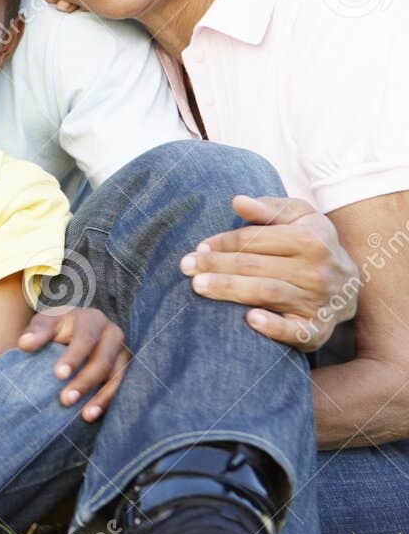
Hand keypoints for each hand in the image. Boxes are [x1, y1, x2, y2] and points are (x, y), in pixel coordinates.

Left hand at [18, 306, 128, 421]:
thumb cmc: (57, 328)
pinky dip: (108, 403)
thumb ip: (36, 332)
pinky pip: (121, 388)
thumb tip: (24, 344)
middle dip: (85, 382)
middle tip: (65, 400)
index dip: (74, 357)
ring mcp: (122, 353)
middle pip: (102, 361)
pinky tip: (93, 416)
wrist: (74, 331)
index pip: (85, 339)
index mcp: (92, 319)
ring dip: (101, 398)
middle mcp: (112, 334)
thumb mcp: (45, 323)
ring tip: (85, 415)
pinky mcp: (125, 370)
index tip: (58, 375)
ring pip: (116, 377)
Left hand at [181, 195, 356, 349]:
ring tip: (198, 286)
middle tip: (186, 266)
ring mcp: (317, 301)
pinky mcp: (316, 331)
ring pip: (267, 292)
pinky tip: (249, 321)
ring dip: (230, 289)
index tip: (198, 247)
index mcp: (310, 240)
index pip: (256, 239)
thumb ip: (270, 208)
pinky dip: (274, 327)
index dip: (224, 242)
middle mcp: (316, 270)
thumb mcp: (300, 218)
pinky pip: (295, 332)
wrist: (348, 285)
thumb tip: (238, 201)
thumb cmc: (313, 245)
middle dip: (217, 264)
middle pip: (256, 265)